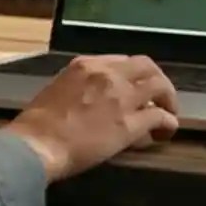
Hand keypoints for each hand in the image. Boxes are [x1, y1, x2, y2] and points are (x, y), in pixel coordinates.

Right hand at [6, 54, 179, 181]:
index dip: (133, 75)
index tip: (135, 88)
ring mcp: (121, 97)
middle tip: (160, 97)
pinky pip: (159, 117)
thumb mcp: (58, 89)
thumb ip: (80, 87)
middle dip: (157, 80)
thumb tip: (96, 100)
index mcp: (86, 65)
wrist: (37, 144)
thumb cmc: (37, 124)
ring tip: (168, 114)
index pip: (122, 61)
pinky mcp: (129, 124)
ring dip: (168, 99)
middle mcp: (107, 74)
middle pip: (146, 66)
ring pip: (159, 86)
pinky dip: (168, 123)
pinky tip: (166, 131)